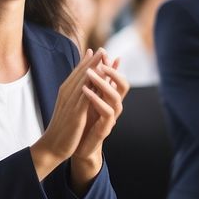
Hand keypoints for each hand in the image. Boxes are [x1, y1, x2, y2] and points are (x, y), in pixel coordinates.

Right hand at [29, 49, 98, 179]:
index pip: (77, 74)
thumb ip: (75, 95)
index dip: (86, 61)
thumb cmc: (62, 127)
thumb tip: (82, 85)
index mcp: (65, 93)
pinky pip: (85, 97)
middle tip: (102, 48)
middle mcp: (66, 94)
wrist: (52, 145)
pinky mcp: (75, 114)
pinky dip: (92, 86)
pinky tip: (99, 79)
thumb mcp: (69, 108)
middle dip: (92, 61)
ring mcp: (70, 103)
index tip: (96, 50)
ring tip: (103, 57)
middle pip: (80, 74)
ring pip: (83, 82)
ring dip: (93, 69)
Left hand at [70, 53, 129, 193]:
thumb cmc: (81, 121)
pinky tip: (86, 92)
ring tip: (90, 73)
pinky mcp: (105, 128)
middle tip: (101, 61)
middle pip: (124, 85)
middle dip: (113, 72)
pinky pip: (107, 112)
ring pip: (116, 97)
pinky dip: (97, 100)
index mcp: (109, 98)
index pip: (117, 77)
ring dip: (104, 83)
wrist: (75, 146)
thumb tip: (92, 62)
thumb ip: (91, 84)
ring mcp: (111, 117)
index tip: (102, 51)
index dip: (112, 64)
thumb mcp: (85, 99)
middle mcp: (113, 106)